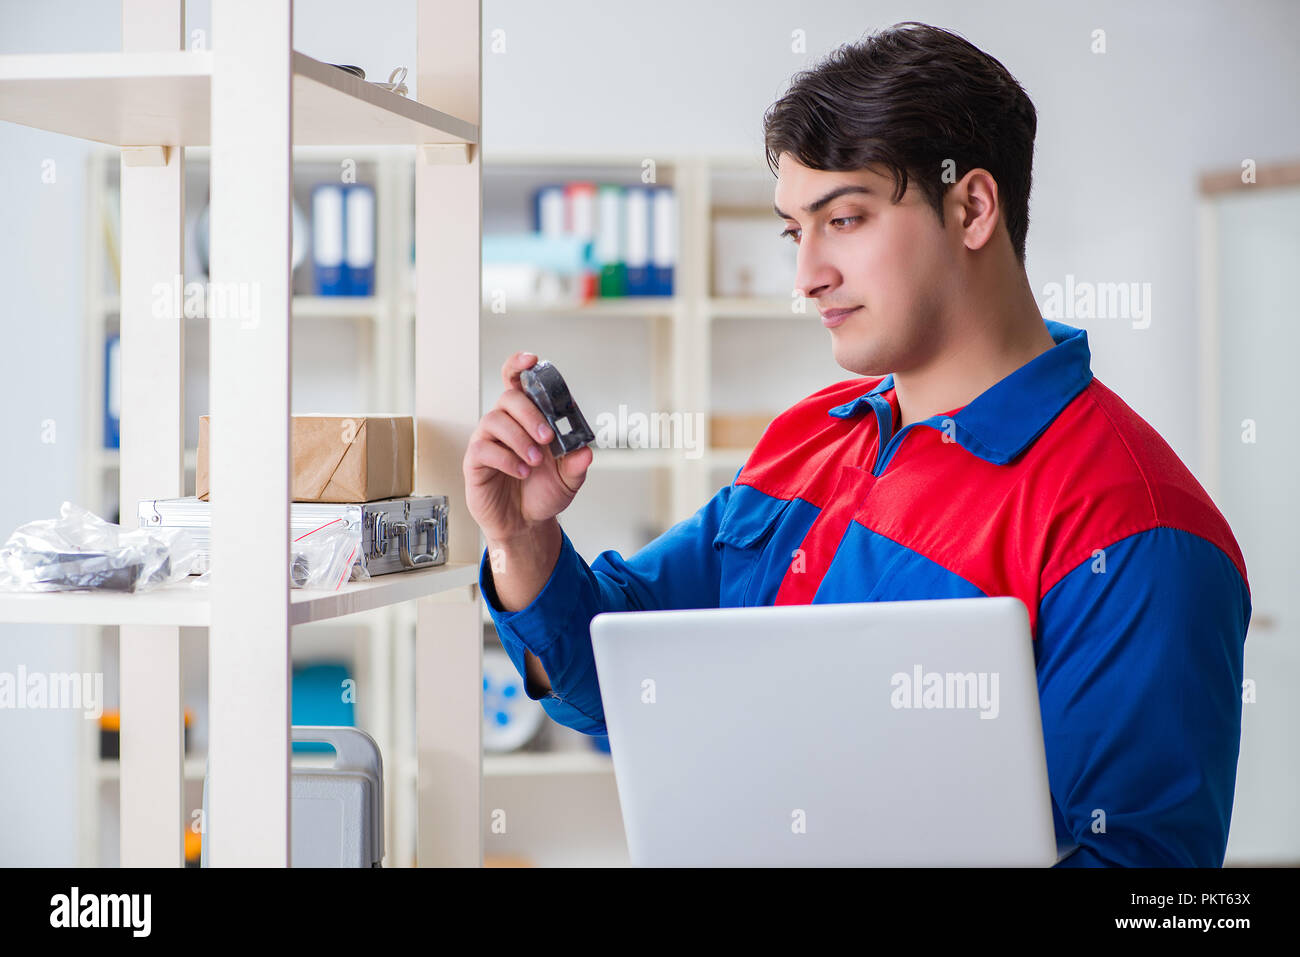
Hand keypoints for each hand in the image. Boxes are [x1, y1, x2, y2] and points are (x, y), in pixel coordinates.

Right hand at [463, 351, 593, 544]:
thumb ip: (577, 465)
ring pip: (495, 421)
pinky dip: (506, 458)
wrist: (525, 522)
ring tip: (536, 462)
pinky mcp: (475, 461)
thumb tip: (585, 451)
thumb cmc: (542, 492)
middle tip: (547, 438)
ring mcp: (488, 440)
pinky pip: (484, 448)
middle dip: (530, 414)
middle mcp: (506, 423)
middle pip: (509, 398)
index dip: (521, 365)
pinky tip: (521, 471)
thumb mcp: (569, 480)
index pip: (519, 382)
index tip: (533, 360)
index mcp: (528, 418)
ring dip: (520, 439)